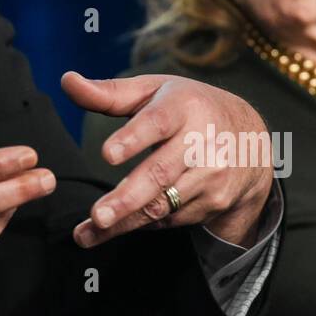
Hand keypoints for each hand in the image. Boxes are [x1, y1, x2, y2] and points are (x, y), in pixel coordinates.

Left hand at [62, 71, 272, 247]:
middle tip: (98, 215)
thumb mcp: (155, 91)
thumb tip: (66, 81)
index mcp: (183, 107)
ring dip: (124, 222)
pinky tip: (115, 228)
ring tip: (88, 234)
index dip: (133, 138)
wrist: (249, 139)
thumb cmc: (187, 108)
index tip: (107, 154)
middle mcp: (202, 142)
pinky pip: (170, 218)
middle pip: (161, 173)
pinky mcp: (214, 202)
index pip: (157, 122)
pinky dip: (140, 225)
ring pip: (163, 204)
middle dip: (128, 198)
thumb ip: (109, 92)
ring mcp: (211, 176)